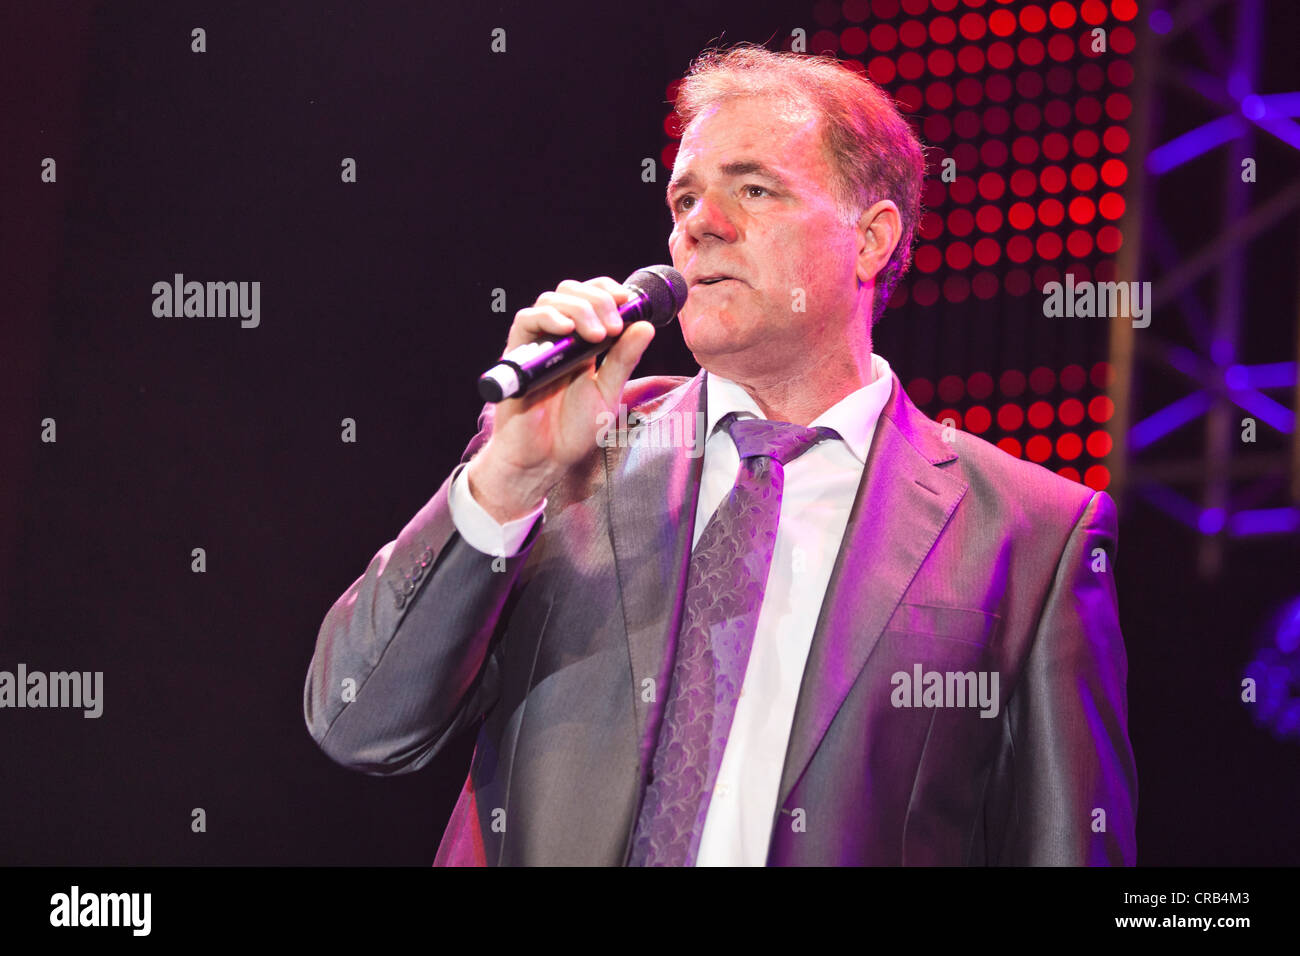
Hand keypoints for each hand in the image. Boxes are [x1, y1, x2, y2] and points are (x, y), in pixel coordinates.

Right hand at [467, 277, 655, 521]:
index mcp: (584, 341)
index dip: (608, 289)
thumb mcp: (608, 392)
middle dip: (598, 300)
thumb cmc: (574, 429)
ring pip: (552, 300)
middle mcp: (559, 337)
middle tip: (613, 327)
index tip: (627, 299)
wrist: (546, 458)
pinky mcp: (518, 354)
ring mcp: (538, 343)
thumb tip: (646, 325)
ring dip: (579, 308)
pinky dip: (547, 317)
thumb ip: (623, 360)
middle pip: (572, 291)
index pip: (592, 297)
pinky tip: (565, 329)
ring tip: (598, 335)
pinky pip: (526, 320)